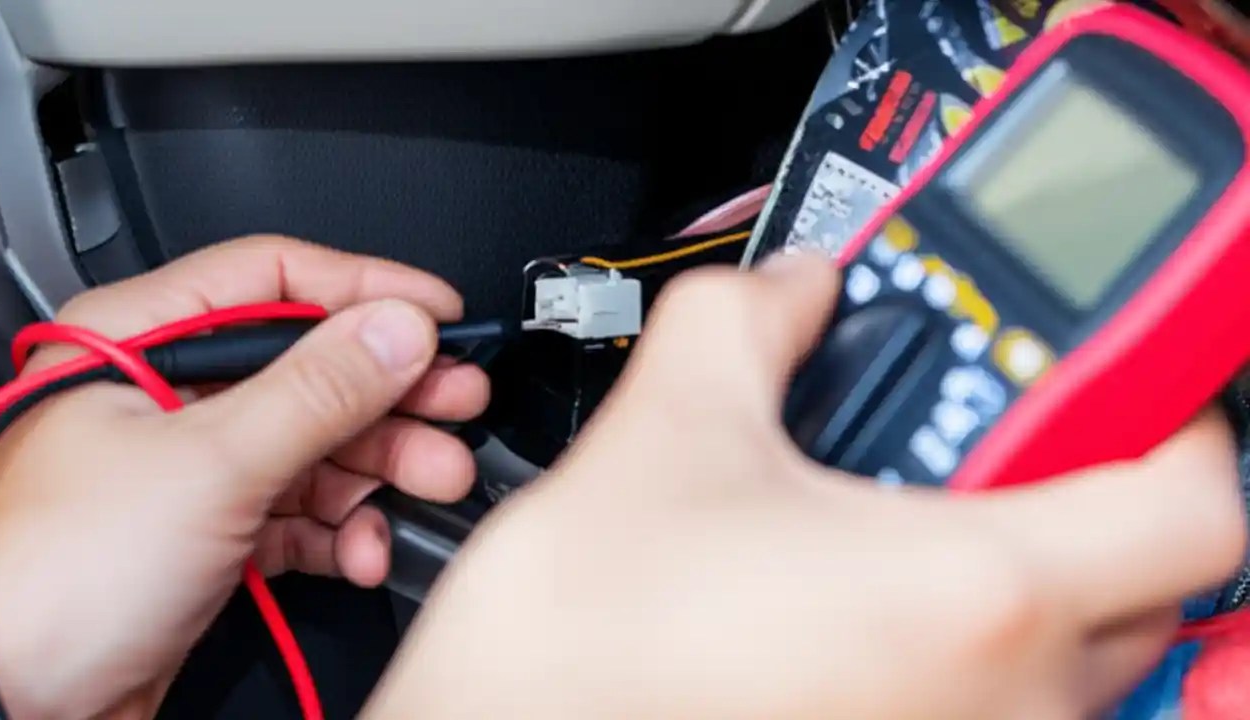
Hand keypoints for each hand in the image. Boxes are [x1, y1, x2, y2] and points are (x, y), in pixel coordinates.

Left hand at [0, 237, 489, 718]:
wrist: (11, 705)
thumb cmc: (53, 578)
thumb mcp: (211, 462)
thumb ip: (319, 389)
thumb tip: (398, 329)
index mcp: (139, 339)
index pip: (275, 279)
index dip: (366, 289)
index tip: (438, 313)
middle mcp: (169, 394)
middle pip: (311, 365)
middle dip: (391, 392)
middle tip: (456, 402)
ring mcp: (195, 465)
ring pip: (318, 440)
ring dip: (382, 466)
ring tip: (433, 480)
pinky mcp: (216, 530)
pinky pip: (304, 508)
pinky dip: (345, 528)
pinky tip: (365, 547)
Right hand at [370, 253, 1245, 719]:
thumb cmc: (578, 658)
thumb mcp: (665, 434)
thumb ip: (745, 321)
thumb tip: (791, 288)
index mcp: (970, 597)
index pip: (1195, 504)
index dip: (1167, 421)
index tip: (1101, 386)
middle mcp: (997, 702)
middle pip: (1136, 577)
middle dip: (1064, 488)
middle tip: (963, 440)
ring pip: (1063, 652)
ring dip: (1004, 571)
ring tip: (882, 526)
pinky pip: (988, 703)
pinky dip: (953, 643)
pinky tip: (848, 605)